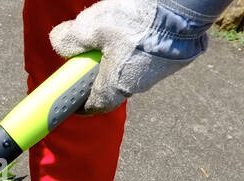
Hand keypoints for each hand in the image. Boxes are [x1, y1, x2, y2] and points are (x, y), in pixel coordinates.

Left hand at [50, 0, 214, 112]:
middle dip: (99, 76)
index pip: (92, 106)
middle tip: (90, 59)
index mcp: (115, 87)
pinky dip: (140, 51)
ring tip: (115, 37)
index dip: (79, 104)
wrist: (184, 5)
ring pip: (132, 72)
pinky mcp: (175, 60)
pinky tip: (139, 32)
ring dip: (120, 61)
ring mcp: (158, 74)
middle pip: (112, 87)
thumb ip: (70, 38)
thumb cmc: (137, 19)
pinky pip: (151, 61)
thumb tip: (58, 42)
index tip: (71, 99)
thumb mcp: (91, 26)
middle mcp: (138, 86)